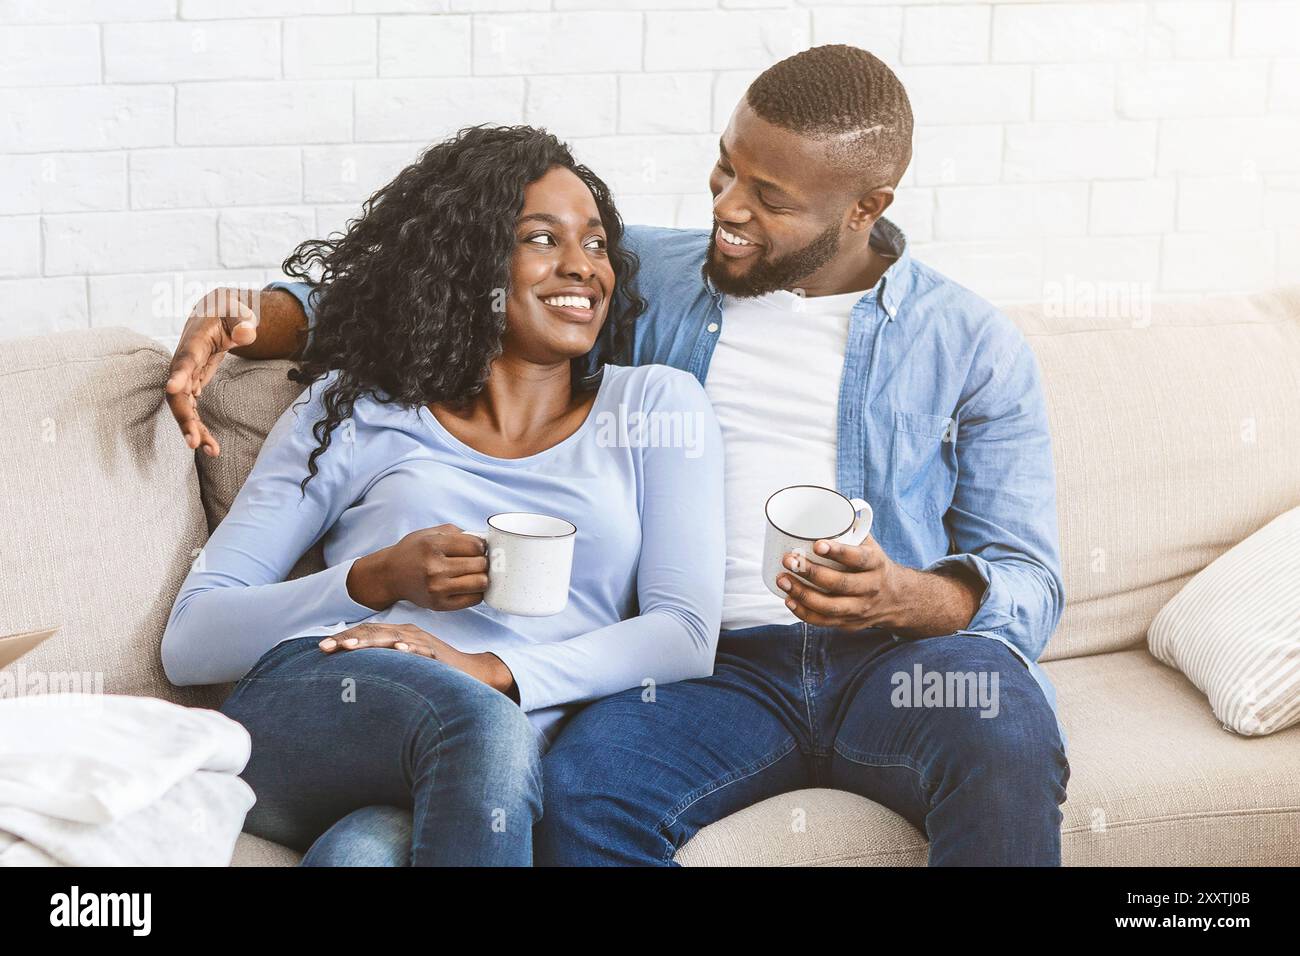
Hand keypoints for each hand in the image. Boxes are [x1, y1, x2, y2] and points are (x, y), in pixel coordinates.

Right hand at [165, 287, 258, 456]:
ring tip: (211, 451)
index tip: (172, 389)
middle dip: (183, 417)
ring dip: (193, 429)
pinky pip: (192, 409)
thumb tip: (246, 334)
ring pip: (183, 405)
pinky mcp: (193, 384)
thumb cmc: (228, 311)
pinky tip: (211, 446)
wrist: (214, 313)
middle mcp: (185, 360)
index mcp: (196, 340)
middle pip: (178, 392)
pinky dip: (200, 426)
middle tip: (194, 442)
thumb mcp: (238, 310)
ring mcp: (187, 374)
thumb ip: (242, 321)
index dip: (179, 373)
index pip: (185, 358)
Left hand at [318, 622, 515, 695]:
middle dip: (346, 639)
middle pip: (372, 632)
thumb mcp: (404, 664)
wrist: (472, 672)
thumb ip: (383, 663)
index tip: (321, 647)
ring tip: (349, 647)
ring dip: (369, 642)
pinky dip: (408, 648)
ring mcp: (421, 641)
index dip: (343, 637)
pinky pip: (420, 649)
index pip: (365, 632)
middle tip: (324, 647)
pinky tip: (397, 649)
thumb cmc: (434, 671)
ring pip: (391, 637)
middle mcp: (406, 633)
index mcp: (397, 634)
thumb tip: (354, 673)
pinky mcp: (436, 653)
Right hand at [348, 524, 488, 611]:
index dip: (482, 546)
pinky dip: (476, 592)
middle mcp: (435, 568)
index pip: (476, 545)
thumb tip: (487, 542)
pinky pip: (473, 599)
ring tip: (474, 573)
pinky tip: (468, 585)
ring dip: (482, 577)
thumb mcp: (431, 533)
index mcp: (433, 545)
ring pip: (480, 583)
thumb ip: (459, 534)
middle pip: (481, 564)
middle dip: (483, 562)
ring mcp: (437, 588)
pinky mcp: (439, 605)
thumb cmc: (413, 551)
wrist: (389, 575)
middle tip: (477, 561)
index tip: (478, 548)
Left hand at [776, 534, 899, 629]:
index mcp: (876, 564)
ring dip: (803, 594)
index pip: (858, 558)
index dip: (838, 551)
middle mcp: (870, 588)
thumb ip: (851, 528)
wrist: (896, 599)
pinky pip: (825, 622)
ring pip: (830, 606)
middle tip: (789, 560)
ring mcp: (860, 608)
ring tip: (782, 580)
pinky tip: (789, 600)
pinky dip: (804, 613)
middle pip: (840, 584)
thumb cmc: (873, 565)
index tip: (817, 544)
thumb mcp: (870, 545)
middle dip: (811, 573)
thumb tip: (827, 503)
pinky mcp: (850, 623)